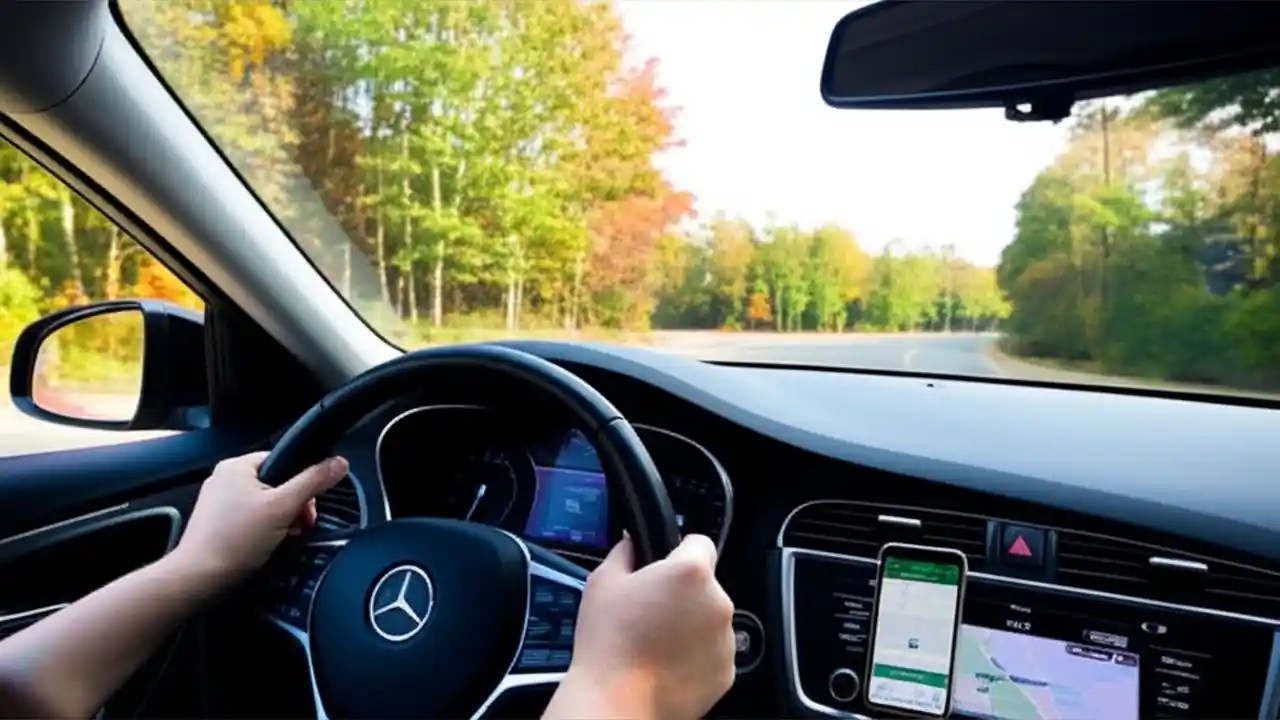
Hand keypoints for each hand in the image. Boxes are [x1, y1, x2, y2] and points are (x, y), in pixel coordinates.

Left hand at [173, 451, 348, 581]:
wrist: (199, 578)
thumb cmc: (238, 538)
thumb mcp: (283, 507)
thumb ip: (313, 482)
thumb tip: (340, 462)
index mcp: (237, 465)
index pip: (283, 461)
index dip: (303, 482)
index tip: (310, 509)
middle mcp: (224, 478)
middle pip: (275, 484)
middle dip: (293, 506)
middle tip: (300, 528)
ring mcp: (216, 502)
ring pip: (264, 503)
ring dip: (281, 520)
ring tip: (284, 539)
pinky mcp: (214, 523)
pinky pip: (249, 518)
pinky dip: (263, 529)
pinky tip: (267, 545)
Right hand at [544, 534, 735, 719]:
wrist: (618, 701)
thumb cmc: (609, 643)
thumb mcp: (604, 583)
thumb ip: (624, 553)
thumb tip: (632, 542)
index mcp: (691, 572)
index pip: (700, 542)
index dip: (680, 551)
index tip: (664, 566)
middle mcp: (717, 602)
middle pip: (705, 585)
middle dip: (683, 593)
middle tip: (651, 610)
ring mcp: (726, 640)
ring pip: (710, 620)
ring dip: (691, 624)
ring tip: (656, 642)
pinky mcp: (726, 671)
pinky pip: (713, 652)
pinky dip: (696, 655)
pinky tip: (666, 663)